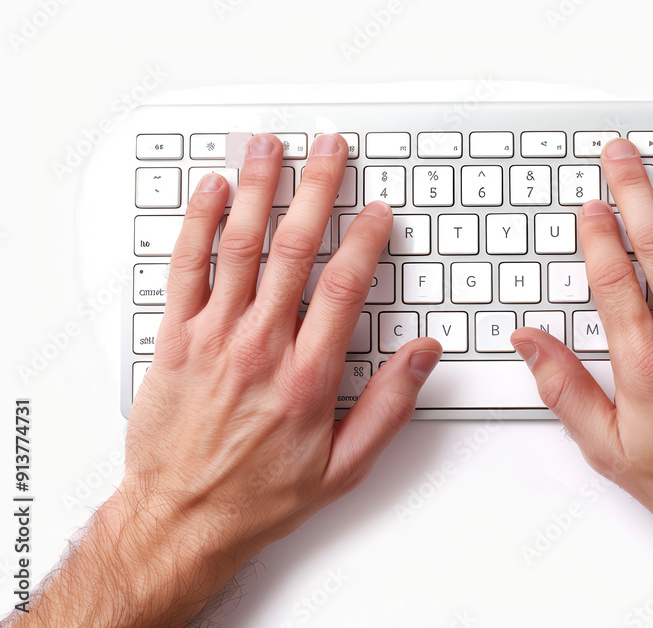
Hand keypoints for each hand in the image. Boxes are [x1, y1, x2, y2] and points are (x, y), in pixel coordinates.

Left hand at [17, 133, 442, 626]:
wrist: (182, 519)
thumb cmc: (261, 495)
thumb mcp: (346, 466)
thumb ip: (390, 405)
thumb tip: (423, 354)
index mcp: (308, 377)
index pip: (344, 287)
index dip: (365, 239)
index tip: (377, 210)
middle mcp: (260, 347)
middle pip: (294, 249)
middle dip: (316, 190)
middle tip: (329, 149)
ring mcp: (213, 338)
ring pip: (240, 247)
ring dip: (258, 190)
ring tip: (270, 149)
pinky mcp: (173, 339)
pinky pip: (185, 269)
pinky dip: (198, 224)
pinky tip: (212, 191)